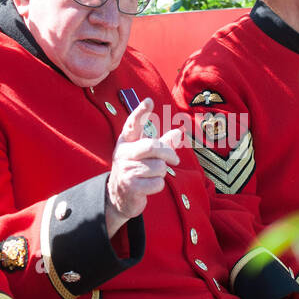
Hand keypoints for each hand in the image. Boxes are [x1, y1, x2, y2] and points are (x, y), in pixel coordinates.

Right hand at [105, 98, 183, 236]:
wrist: (119, 197)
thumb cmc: (135, 171)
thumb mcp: (145, 155)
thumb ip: (162, 144)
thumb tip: (179, 132)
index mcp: (126, 142)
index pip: (133, 124)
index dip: (140, 112)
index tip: (149, 101)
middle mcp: (123, 154)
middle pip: (152, 146)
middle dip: (168, 153)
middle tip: (176, 160)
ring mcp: (125, 170)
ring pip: (159, 166)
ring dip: (161, 173)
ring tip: (151, 176)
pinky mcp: (131, 186)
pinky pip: (157, 182)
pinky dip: (158, 185)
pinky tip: (148, 186)